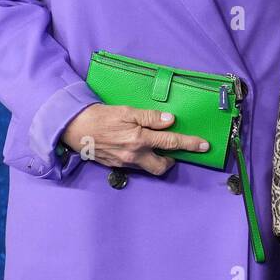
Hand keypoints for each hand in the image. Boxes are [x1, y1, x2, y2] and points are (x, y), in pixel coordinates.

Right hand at [60, 102, 208, 174]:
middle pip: (162, 166)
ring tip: (153, 148)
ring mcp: (125, 163)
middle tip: (173, 151)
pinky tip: (135, 148)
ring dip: (155, 160)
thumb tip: (170, 121)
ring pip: (149, 168)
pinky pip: (136, 167)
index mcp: (139, 139)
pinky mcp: (117, 166)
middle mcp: (134, 155)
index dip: (189, 143)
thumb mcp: (126, 111)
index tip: (203, 145)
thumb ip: (149, 117)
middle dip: (171, 161)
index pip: (170, 142)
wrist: (75, 128)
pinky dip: (141, 159)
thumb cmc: (100, 116)